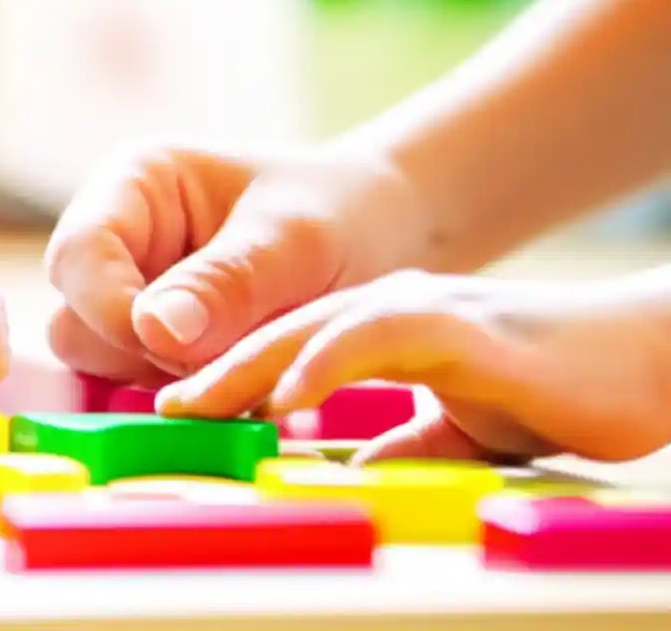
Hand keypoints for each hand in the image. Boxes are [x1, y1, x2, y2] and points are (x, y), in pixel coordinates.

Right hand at [44, 145, 428, 384]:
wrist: (383, 241)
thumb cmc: (340, 214)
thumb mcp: (295, 240)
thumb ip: (227, 281)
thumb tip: (155, 332)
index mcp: (132, 185)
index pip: (79, 255)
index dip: (111, 310)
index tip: (176, 351)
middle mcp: (114, 242)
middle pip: (74, 318)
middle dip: (141, 352)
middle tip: (229, 353)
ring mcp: (126, 298)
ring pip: (99, 362)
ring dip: (163, 379)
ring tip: (245, 356)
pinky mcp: (148, 347)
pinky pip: (135, 387)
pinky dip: (183, 394)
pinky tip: (238, 377)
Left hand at [156, 269, 670, 463]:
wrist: (641, 359)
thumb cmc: (549, 388)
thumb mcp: (456, 429)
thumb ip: (401, 442)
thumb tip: (345, 473)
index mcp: (379, 331)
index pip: (287, 355)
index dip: (230, 384)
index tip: (181, 423)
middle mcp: (387, 310)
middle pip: (279, 335)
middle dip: (214, 374)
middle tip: (160, 413)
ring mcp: (420, 310)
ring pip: (312, 327)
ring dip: (248, 366)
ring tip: (195, 404)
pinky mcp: (457, 324)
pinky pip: (375, 336)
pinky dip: (324, 365)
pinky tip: (286, 398)